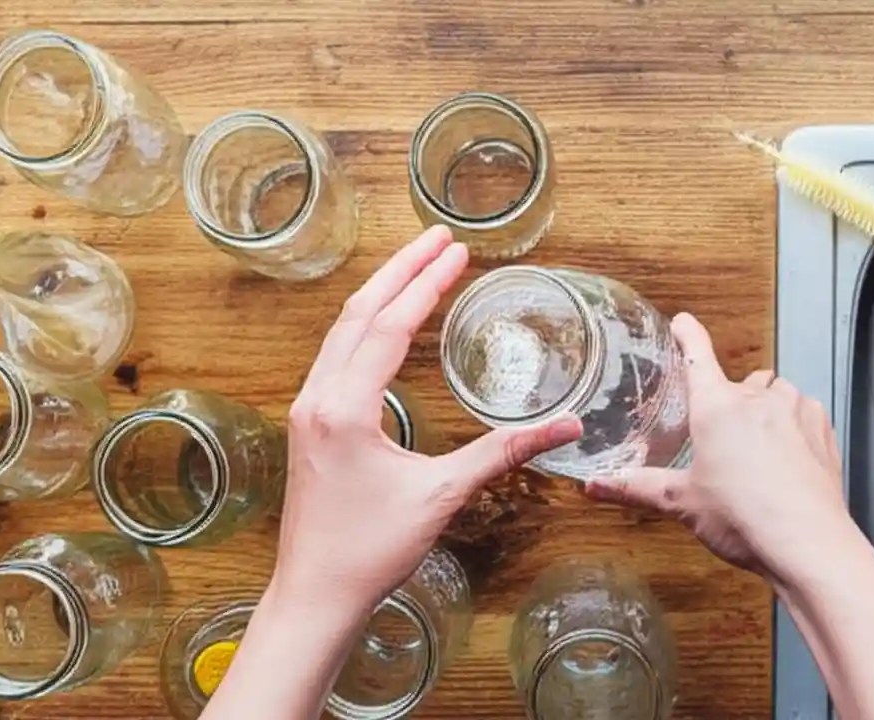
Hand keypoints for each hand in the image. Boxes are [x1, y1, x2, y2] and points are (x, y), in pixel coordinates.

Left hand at [276, 227, 581, 614]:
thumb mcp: (442, 495)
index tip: (456, 251)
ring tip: (418, 263)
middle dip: (400, 270)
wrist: (315, 596)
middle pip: (358, 313)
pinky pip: (336, 355)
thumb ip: (502, 453)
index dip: (426, 285)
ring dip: (380, 293)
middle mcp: (317, 399)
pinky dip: (365, 325)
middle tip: (439, 237)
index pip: (388, 327)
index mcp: (344, 409)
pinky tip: (387, 321)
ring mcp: (307, 410)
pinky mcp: (310, 425)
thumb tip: (566, 428)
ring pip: (341, 331)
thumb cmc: (371, 550)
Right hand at [587, 312, 843, 583]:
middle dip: (731, 403)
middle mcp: (757, 398)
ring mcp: (795, 409)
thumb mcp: (683, 504)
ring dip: (765, 412)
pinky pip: (803, 413)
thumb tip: (595, 486)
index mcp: (717, 408)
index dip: (688, 336)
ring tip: (758, 454)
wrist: (807, 542)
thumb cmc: (744, 519)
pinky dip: (794, 427)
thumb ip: (637, 488)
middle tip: (723, 440)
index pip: (698, 356)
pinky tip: (787, 460)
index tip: (682, 323)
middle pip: (739, 383)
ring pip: (775, 394)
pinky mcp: (822, 427)